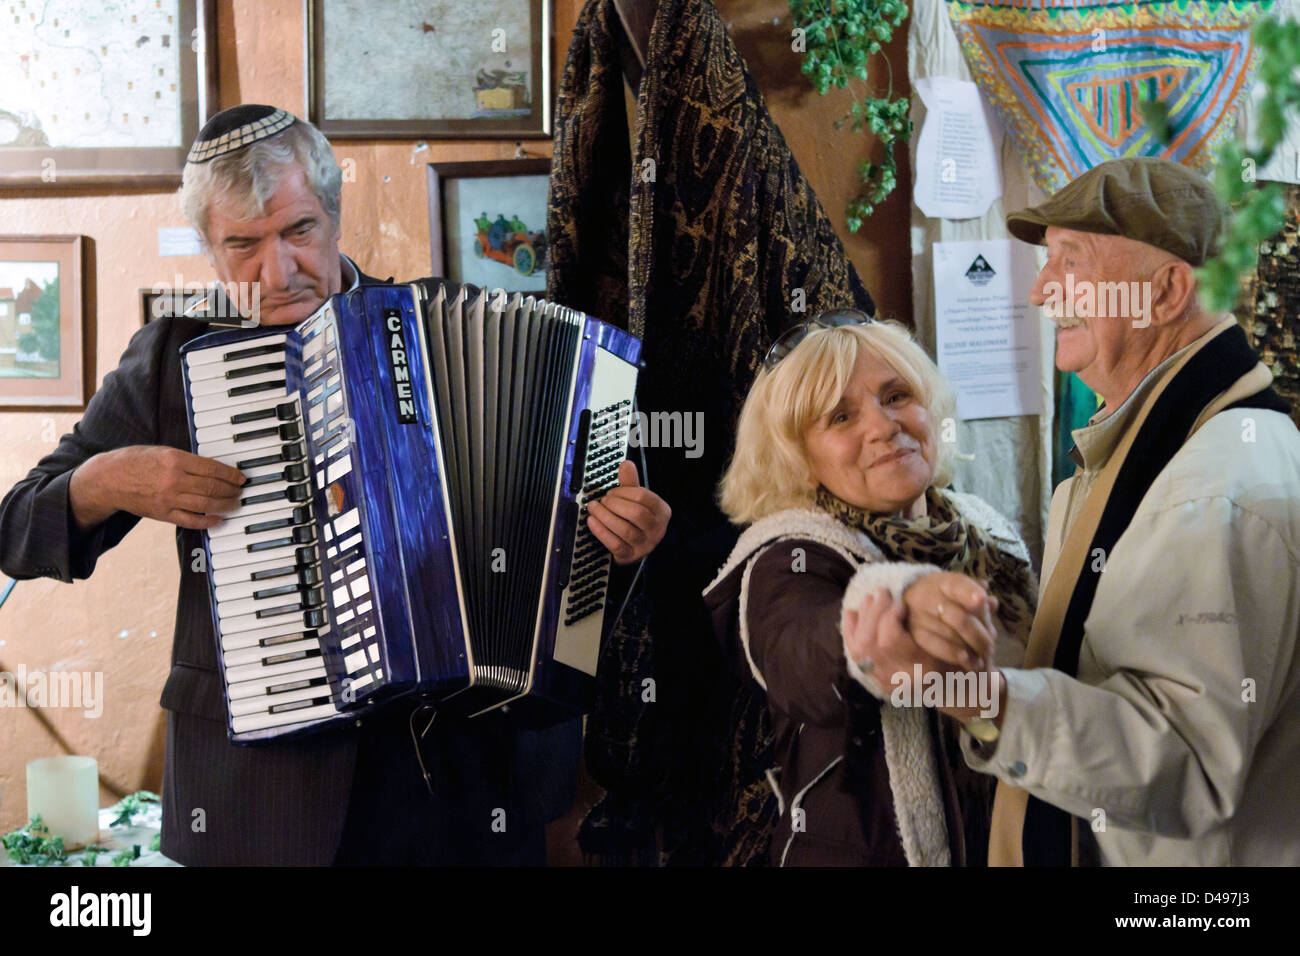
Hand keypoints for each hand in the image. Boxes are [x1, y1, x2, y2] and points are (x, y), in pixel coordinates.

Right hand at [69, 445, 245, 530]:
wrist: (107, 479)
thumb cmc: (135, 461)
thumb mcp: (162, 451)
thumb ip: (186, 459)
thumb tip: (214, 468)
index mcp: (174, 459)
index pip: (212, 468)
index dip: (231, 474)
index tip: (241, 477)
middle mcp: (173, 479)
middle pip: (212, 487)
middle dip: (231, 491)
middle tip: (241, 492)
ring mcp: (167, 498)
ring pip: (205, 504)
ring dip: (225, 505)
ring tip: (235, 504)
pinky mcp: (162, 513)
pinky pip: (190, 520)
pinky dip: (208, 521)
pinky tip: (219, 519)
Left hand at [585, 460, 670, 564]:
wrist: (636, 545)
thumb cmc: (636, 519)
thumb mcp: (636, 499)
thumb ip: (631, 482)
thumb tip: (626, 464)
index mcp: (661, 511)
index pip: (643, 497)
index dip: (624, 492)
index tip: (612, 492)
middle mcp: (656, 529)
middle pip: (636, 513)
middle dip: (615, 504)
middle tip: (604, 500)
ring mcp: (644, 544)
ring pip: (624, 530)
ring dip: (604, 516)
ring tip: (594, 508)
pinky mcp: (630, 556)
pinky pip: (615, 544)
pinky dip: (601, 531)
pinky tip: (592, 521)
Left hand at [842, 587, 1005, 724]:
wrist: (960, 694)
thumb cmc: (965, 663)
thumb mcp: (969, 642)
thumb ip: (965, 618)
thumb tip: (979, 596)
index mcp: (923, 669)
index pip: (889, 640)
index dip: (889, 617)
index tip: (900, 602)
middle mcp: (901, 679)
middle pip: (870, 642)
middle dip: (873, 612)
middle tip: (883, 592)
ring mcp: (886, 682)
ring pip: (860, 648)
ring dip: (863, 619)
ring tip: (872, 598)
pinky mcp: (878, 680)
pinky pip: (856, 655)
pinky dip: (850, 632)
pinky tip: (852, 613)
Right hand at [902, 572, 997, 669]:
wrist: (914, 605)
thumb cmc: (947, 599)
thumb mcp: (962, 593)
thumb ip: (978, 597)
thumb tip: (992, 603)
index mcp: (942, 582)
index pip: (957, 585)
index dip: (970, 592)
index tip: (982, 599)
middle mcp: (926, 596)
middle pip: (959, 617)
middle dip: (979, 635)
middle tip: (991, 646)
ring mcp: (917, 616)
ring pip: (951, 635)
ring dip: (970, 647)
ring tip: (984, 656)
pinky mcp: (914, 633)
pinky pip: (936, 646)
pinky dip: (954, 654)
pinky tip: (967, 659)